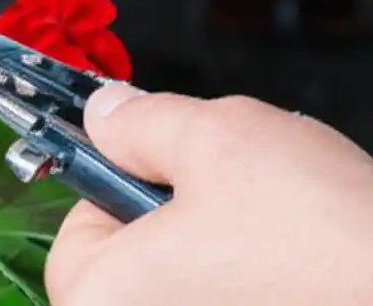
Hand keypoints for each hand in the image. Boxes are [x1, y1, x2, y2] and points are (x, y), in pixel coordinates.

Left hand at [46, 83, 372, 304]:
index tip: (154, 164)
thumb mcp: (216, 138)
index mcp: (102, 299)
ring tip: (271, 227)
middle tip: (225, 193)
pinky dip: (258, 280)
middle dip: (175, 216)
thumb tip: (106, 114)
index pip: (76, 230)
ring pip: (188, 282)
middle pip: (135, 260)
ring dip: (220, 247)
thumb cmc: (326, 242)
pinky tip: (293, 263)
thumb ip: (141, 122)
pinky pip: (228, 300)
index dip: (116, 184)